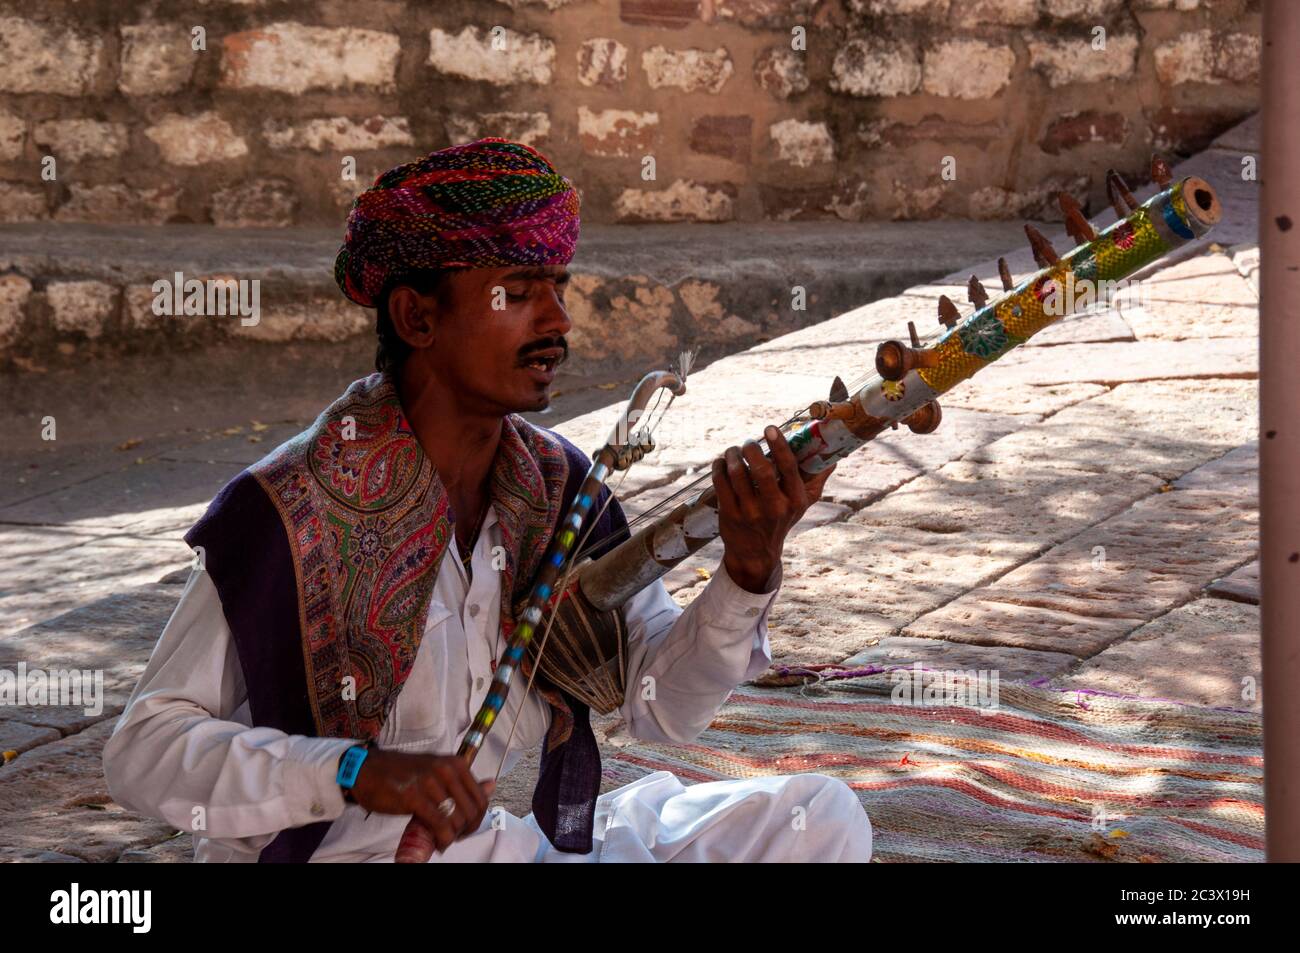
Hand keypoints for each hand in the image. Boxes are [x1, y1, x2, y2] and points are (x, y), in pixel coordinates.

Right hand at [347, 749, 495, 853]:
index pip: (480, 797)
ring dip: (452, 836)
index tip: (464, 828)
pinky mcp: (414, 797)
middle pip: (472, 810)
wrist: (365, 769)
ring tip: (442, 840)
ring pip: (457, 819)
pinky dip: (442, 839)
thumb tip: (492, 784)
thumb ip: (462, 780)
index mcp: (455, 763)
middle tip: (452, 837)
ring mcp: (430, 782)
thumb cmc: (401, 773)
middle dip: (465, 830)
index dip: (476, 819)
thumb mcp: (436, 771)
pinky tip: (436, 843)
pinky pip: (440, 825)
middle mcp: (446, 770)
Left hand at [711, 425, 834, 593]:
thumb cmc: (782, 520)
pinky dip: (718, 467)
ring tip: (733, 451)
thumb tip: (834, 456)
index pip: (788, 468)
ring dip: (732, 455)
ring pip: (737, 473)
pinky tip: (721, 462)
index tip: (770, 429)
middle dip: (751, 449)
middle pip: (761, 470)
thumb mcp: (803, 504)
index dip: (779, 445)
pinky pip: (720, 483)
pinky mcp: (730, 515)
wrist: (756, 553)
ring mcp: (750, 512)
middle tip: (748, 443)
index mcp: (794, 500)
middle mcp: (774, 507)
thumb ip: (816, 479)